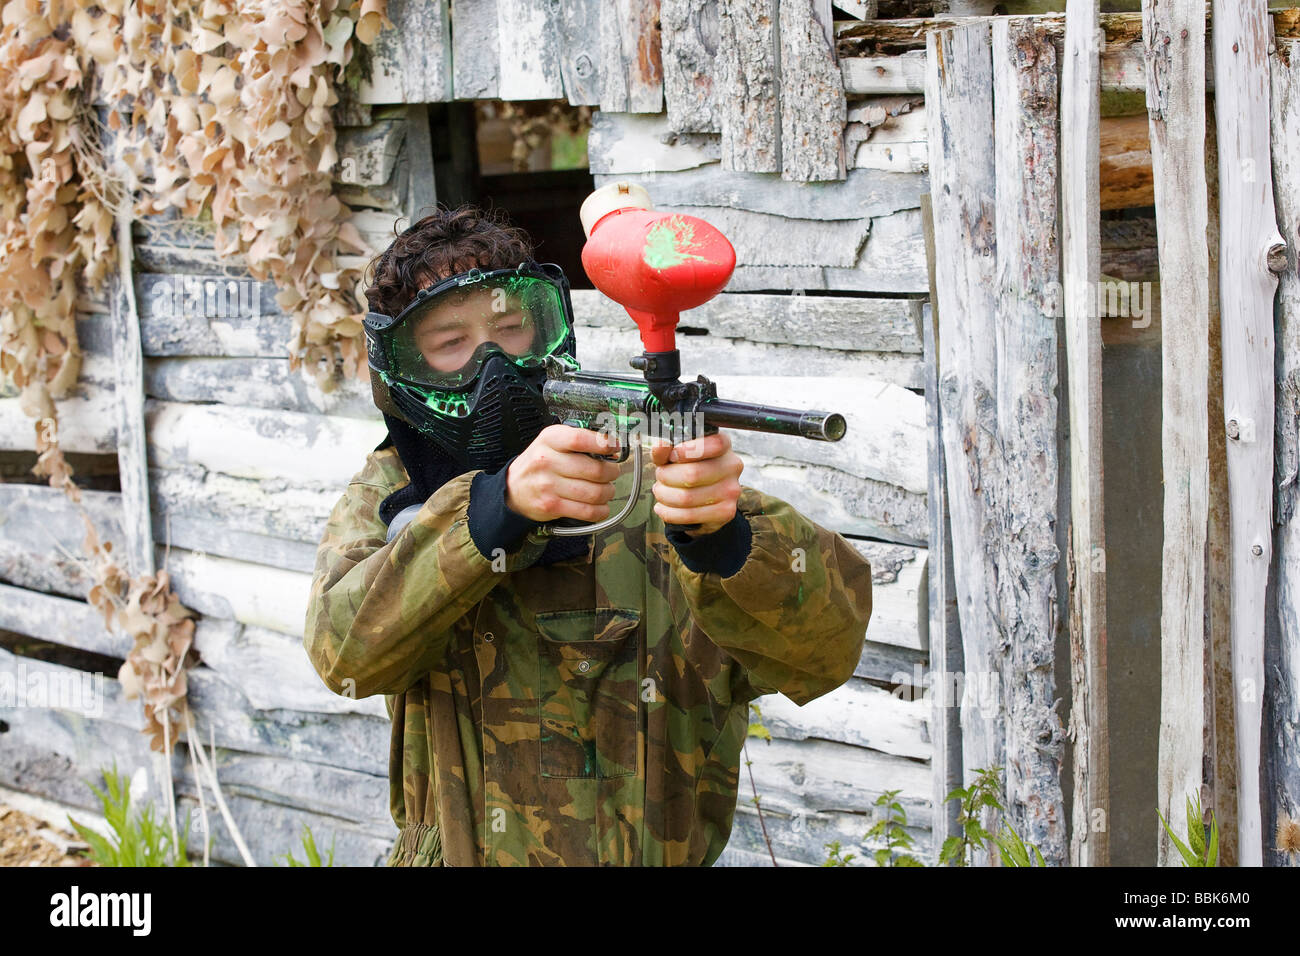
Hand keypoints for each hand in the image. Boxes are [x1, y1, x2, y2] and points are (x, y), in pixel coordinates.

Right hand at [505, 424, 622, 523]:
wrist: (513, 488)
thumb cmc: (539, 463)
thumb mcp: (552, 442)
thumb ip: (579, 441)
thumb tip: (612, 448)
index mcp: (550, 440)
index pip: (579, 439)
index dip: (603, 443)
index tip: (615, 446)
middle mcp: (548, 461)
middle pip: (595, 469)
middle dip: (612, 472)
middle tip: (612, 472)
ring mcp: (549, 485)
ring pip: (595, 492)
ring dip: (608, 492)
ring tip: (606, 489)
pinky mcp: (552, 506)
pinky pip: (587, 511)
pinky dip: (601, 510)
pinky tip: (600, 505)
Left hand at [650, 431, 743, 536]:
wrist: (704, 498)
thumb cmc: (689, 469)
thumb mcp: (676, 456)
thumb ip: (666, 451)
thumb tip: (660, 447)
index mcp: (723, 445)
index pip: (714, 444)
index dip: (689, 450)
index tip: (673, 455)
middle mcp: (732, 466)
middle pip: (692, 474)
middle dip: (666, 476)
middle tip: (660, 476)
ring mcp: (731, 490)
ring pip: (687, 497)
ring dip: (664, 495)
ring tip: (661, 492)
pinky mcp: (726, 512)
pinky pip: (688, 515)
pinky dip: (668, 512)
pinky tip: (663, 507)